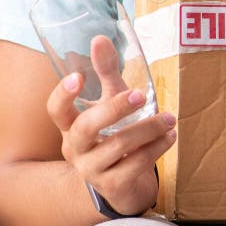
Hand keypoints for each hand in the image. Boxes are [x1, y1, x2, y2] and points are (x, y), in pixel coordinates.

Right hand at [46, 35, 176, 215]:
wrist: (124, 184)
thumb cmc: (114, 134)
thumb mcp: (110, 101)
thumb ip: (106, 72)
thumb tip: (99, 38)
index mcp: (70, 126)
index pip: (55, 111)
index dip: (63, 95)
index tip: (77, 76)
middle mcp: (75, 148)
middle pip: (86, 128)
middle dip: (114, 109)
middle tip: (140, 95)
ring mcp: (92, 170)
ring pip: (118, 146)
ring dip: (148, 128)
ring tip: (170, 118)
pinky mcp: (113, 186)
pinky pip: (135, 165)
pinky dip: (156, 148)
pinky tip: (170, 136)